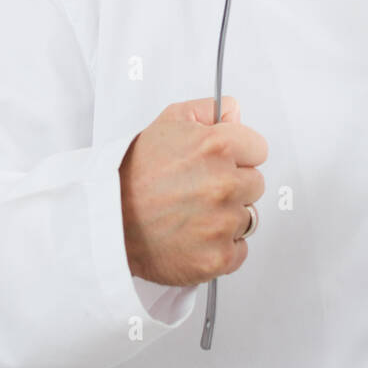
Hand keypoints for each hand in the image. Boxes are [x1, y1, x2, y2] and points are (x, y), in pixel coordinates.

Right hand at [119, 96, 267, 286]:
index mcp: (218, 146)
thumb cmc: (135, 172)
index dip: (238, 155)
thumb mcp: (170, 120)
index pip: (259, 150)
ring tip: (193, 214)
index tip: (220, 163)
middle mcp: (224, 184)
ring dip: (227, 217)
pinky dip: (222, 248)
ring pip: (248, 218)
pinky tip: (196, 237)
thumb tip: (236, 114)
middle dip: (233, 186)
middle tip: (199, 190)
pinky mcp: (217, 257)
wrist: (107, 219)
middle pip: (255, 184)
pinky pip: (240, 251)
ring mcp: (222, 223)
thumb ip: (212, 109)